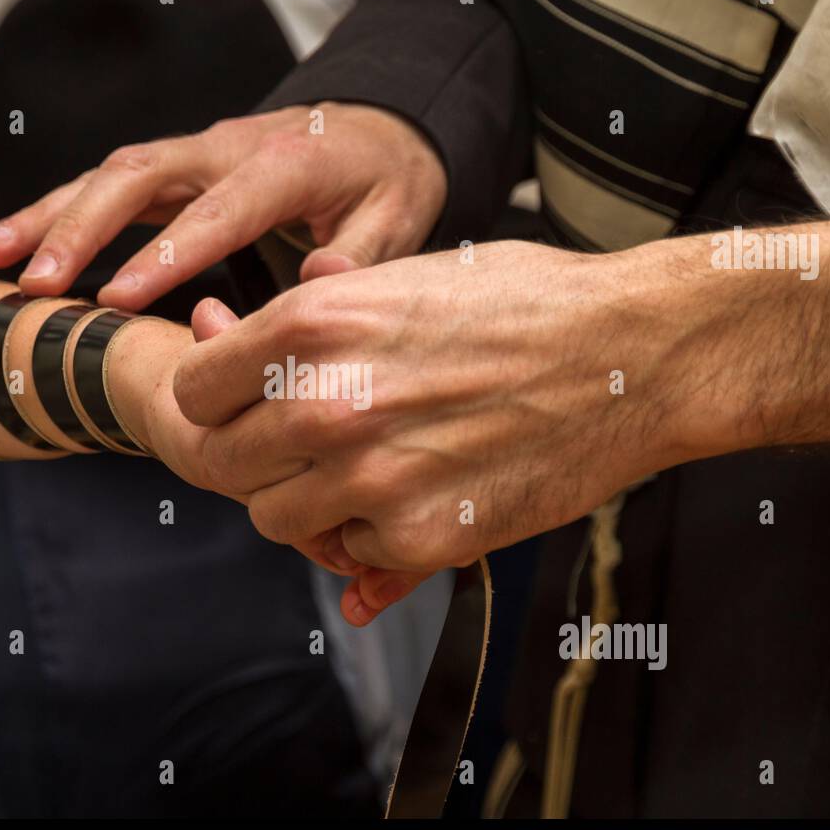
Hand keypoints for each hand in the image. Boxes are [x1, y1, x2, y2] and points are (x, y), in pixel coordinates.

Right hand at [0, 103, 445, 307]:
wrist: (375, 128)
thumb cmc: (385, 181)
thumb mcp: (399, 218)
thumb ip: (361, 253)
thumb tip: (319, 282)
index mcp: (285, 164)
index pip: (219, 211)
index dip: (168, 255)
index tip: (120, 299)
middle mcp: (226, 148)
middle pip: (141, 179)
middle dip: (82, 230)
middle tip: (36, 285)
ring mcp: (195, 153)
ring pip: (109, 176)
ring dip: (48, 215)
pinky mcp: (176, 167)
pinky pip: (108, 184)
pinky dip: (57, 211)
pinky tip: (8, 244)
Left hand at [171, 241, 717, 621]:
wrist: (633, 354)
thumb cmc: (523, 304)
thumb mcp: (402, 277)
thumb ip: (308, 311)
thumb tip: (224, 330)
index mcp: (313, 325)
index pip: (195, 391)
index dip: (217, 399)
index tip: (242, 403)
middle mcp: (327, 403)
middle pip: (223, 462)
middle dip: (253, 453)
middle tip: (294, 443)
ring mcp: (372, 479)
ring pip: (276, 518)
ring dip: (306, 499)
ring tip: (360, 467)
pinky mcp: (423, 538)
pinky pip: (351, 553)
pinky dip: (372, 533)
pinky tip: (417, 491)